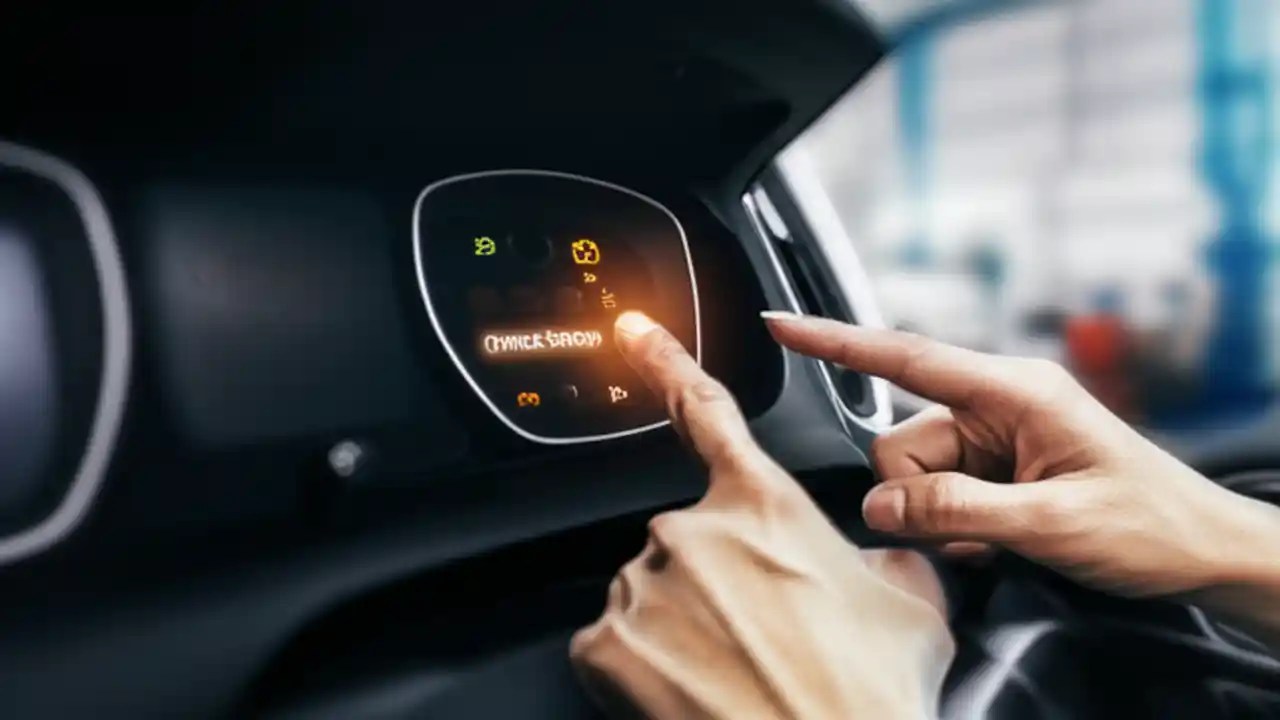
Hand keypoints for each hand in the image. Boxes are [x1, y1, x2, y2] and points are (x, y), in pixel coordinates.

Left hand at [571, 311, 954, 719]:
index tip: (630, 330)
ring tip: (739, 665)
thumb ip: (883, 549)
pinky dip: (647, 662)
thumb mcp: (910, 602)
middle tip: (764, 632)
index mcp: (763, 505)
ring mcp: (641, 585)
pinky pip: (616, 639)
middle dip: (722, 576)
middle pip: (691, 535)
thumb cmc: (867, 696)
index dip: (664, 361)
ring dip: (687, 619)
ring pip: (653, 588)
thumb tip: (877, 548)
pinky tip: (692, 684)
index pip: (704, 411)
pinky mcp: (604, 643)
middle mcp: (692, 532)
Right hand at [765, 313, 1279, 605]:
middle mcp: (998, 406)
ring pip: (916, 476)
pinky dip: (954, 528)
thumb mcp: (1054, 521)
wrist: (1203, 553)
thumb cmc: (1152, 523)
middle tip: (974, 533)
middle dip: (919, 494)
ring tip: (1000, 540)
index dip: (836, 340)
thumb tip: (882, 504)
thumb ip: (959, 510)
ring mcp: (996, 440)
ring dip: (940, 518)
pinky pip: (939, 496)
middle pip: (902, 440)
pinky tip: (998, 543)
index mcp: (1016, 390)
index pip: (907, 357)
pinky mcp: (997, 472)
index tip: (781, 323)